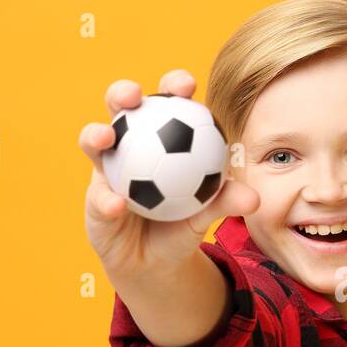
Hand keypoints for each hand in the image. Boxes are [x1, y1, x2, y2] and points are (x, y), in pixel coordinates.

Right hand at [80, 69, 258, 284]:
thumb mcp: (206, 211)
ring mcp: (107, 169)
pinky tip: (117, 204)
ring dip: (96, 133)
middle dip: (123, 91)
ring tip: (108, 136)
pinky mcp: (94, 199)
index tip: (187, 85)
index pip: (167, 103)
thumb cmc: (183, 224)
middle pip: (121, 108)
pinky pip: (98, 196)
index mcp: (161, 137)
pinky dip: (107, 199)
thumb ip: (226, 200)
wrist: (157, 261)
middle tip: (134, 94)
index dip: (174, 85)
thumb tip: (253, 197)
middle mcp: (130, 145)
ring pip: (94, 141)